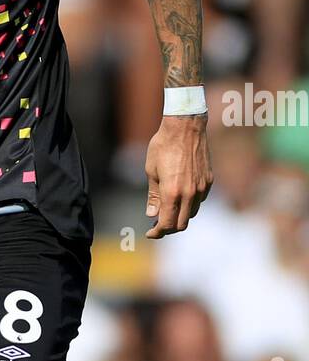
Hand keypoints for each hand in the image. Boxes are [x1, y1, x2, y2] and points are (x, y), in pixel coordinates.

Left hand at [144, 115, 212, 238]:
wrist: (186, 127)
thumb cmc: (163, 146)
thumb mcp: (151, 171)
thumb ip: (153, 196)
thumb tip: (152, 215)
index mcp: (172, 193)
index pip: (167, 224)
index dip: (157, 232)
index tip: (150, 233)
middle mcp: (190, 193)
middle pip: (181, 224)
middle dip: (168, 228)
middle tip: (157, 225)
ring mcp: (202, 188)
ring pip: (192, 213)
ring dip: (180, 216)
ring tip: (168, 210)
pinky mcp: (209, 180)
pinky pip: (199, 200)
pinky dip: (189, 204)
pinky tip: (180, 196)